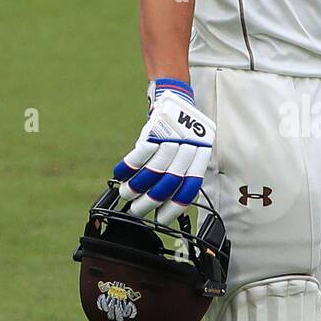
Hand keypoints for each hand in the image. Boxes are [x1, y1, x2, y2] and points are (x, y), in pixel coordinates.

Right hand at [113, 77, 214, 224]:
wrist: (176, 100)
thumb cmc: (182, 133)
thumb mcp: (192, 152)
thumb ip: (182, 175)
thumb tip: (166, 204)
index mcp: (200, 158)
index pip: (188, 189)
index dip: (174, 207)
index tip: (161, 219)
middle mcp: (188, 150)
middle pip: (168, 183)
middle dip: (150, 201)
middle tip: (137, 210)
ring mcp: (170, 140)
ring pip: (152, 172)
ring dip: (136, 187)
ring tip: (127, 195)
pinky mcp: (153, 131)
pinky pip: (138, 155)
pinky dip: (128, 167)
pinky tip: (121, 175)